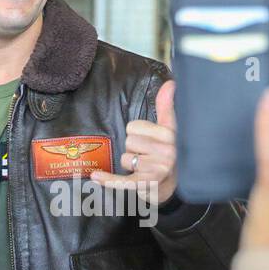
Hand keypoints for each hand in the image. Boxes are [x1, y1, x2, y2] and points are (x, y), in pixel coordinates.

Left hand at [89, 79, 177, 204]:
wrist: (172, 186)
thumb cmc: (167, 154)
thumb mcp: (169, 129)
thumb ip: (166, 106)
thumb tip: (171, 83)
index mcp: (170, 134)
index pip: (134, 126)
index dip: (137, 133)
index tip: (148, 141)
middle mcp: (166, 151)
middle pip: (129, 141)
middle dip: (134, 149)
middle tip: (147, 156)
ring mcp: (157, 169)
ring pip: (125, 158)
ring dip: (130, 164)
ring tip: (144, 168)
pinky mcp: (146, 185)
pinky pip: (122, 180)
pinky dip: (108, 180)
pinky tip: (96, 177)